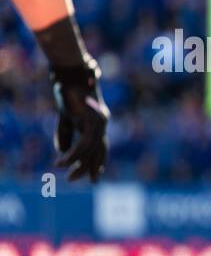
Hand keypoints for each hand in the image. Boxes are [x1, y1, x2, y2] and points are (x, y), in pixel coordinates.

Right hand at [50, 62, 108, 181]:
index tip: (94, 177)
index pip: (101, 147)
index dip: (98, 162)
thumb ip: (66, 134)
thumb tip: (63, 152)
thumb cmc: (67, 93)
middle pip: (99, 152)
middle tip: (74, 180)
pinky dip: (73, 155)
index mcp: (99, 123)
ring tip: (67, 174)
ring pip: (91, 151)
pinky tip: (62, 162)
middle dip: (89, 168)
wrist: (70, 75)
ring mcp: (99, 122)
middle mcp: (102, 124)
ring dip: (78, 164)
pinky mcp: (92, 121)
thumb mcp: (66, 117)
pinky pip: (84, 144)